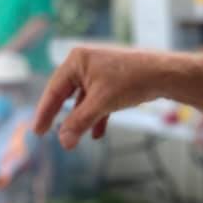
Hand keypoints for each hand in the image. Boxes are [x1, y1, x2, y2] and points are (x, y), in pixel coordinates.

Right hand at [33, 47, 166, 149]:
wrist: (164, 73)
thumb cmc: (132, 80)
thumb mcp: (101, 103)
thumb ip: (79, 122)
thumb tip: (63, 141)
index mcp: (77, 60)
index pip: (54, 90)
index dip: (44, 112)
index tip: (37, 131)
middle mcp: (85, 62)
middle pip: (66, 94)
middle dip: (62, 116)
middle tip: (47, 134)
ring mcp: (99, 69)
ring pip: (83, 99)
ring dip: (80, 119)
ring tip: (74, 138)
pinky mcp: (112, 79)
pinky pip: (98, 100)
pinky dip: (96, 116)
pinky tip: (97, 134)